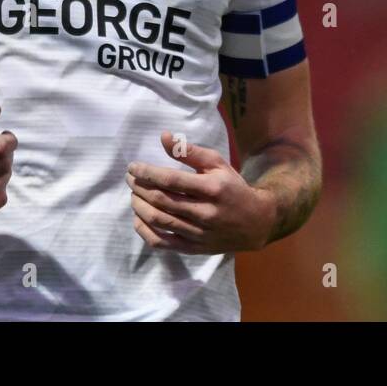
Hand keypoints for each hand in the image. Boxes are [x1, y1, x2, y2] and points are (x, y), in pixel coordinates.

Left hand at [126, 131, 274, 253]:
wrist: (256, 222)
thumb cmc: (233, 187)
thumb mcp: (217, 164)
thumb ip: (189, 151)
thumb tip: (163, 137)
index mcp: (211, 188)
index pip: (171, 180)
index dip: (147, 173)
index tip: (133, 167)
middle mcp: (205, 212)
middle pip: (162, 200)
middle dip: (140, 188)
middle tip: (130, 179)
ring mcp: (199, 233)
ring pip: (160, 220)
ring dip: (139, 207)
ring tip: (133, 196)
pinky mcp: (194, 248)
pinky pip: (163, 243)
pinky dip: (145, 231)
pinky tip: (139, 219)